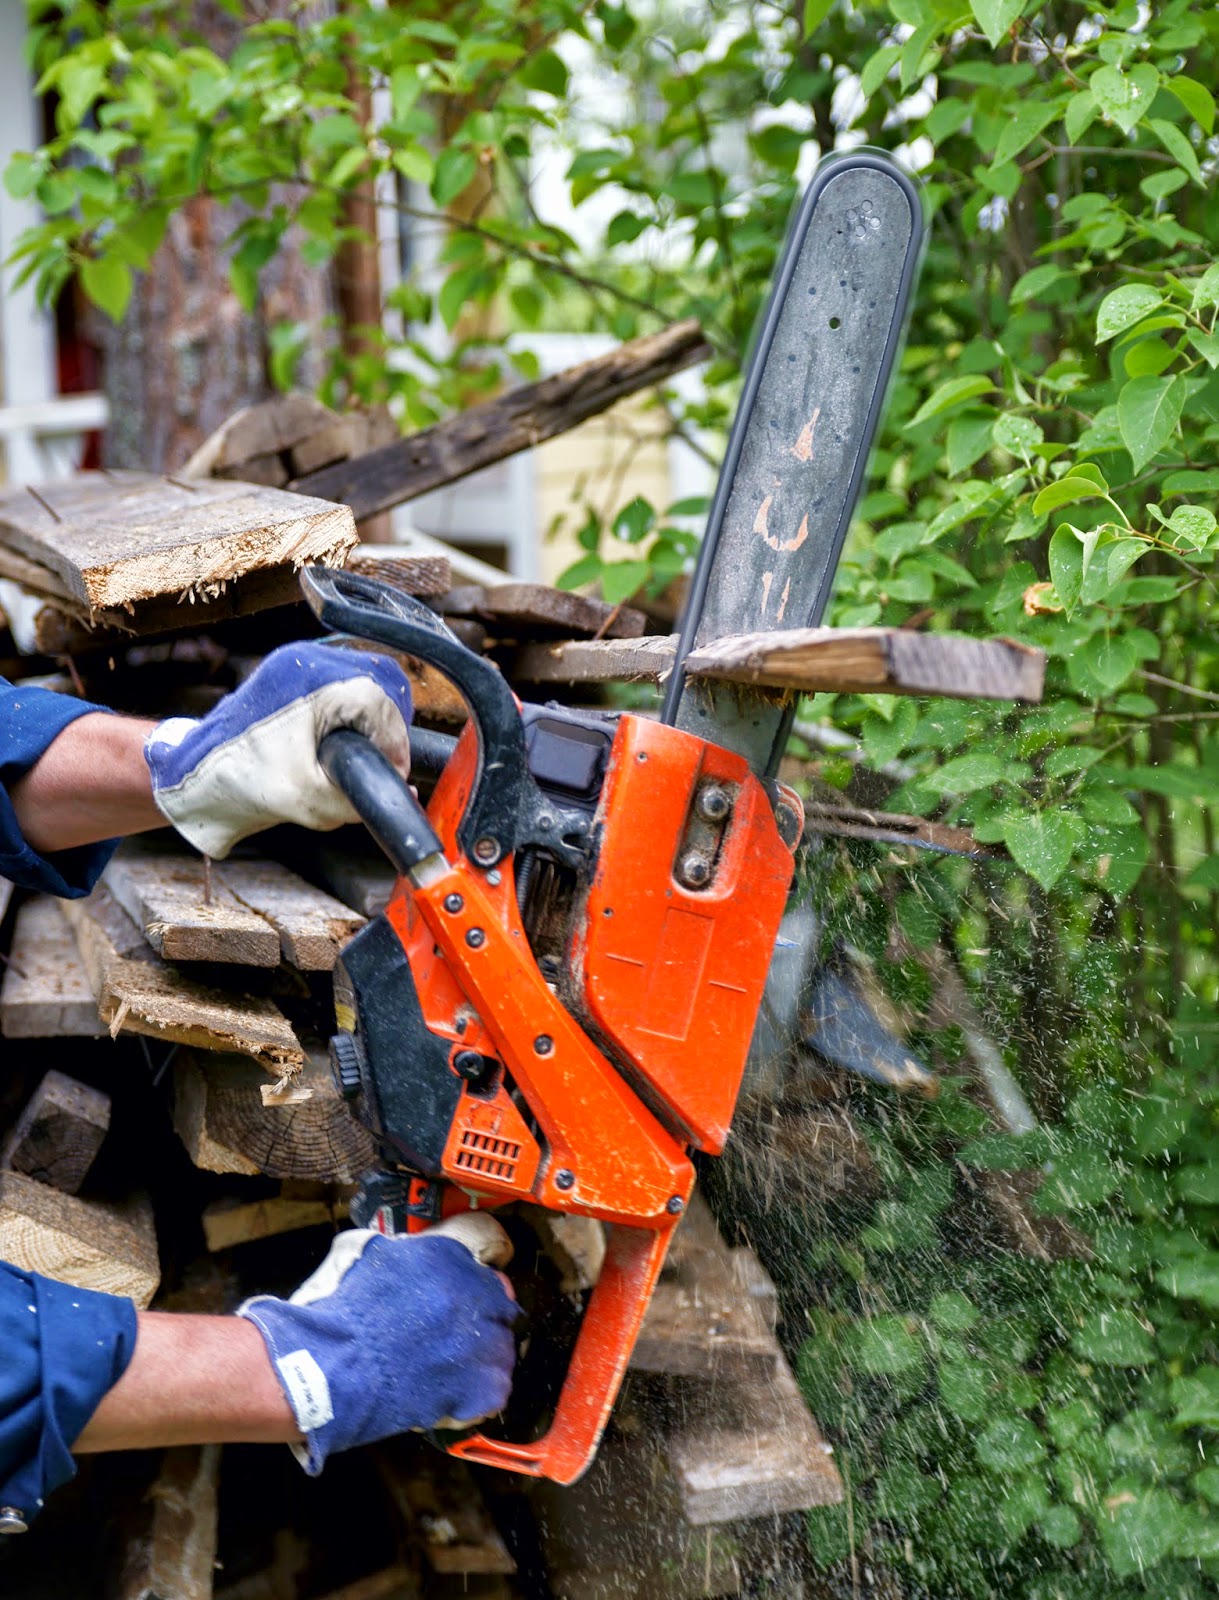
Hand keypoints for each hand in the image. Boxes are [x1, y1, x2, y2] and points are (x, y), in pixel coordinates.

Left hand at [144, 642, 412, 857]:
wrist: (192, 773)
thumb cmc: (240, 780)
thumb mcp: (310, 801)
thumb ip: (361, 798)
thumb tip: (403, 788)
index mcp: (314, 680)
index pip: (384, 703)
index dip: (394, 743)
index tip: (390, 773)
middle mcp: (309, 659)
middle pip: (381, 684)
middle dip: (386, 727)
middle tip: (376, 763)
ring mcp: (300, 661)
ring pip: (367, 681)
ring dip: (370, 719)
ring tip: (356, 755)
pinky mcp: (295, 672)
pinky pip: (345, 684)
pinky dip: (352, 713)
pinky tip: (337, 742)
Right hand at [237, 1214, 517, 1474]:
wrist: (333, 1366)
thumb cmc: (342, 1312)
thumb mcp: (363, 1251)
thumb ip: (397, 1248)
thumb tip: (402, 1251)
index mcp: (449, 1256)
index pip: (487, 1255)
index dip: (477, 1279)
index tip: (469, 1291)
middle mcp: (474, 1294)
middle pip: (500, 1305)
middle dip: (481, 1319)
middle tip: (455, 1337)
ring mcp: (482, 1342)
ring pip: (501, 1349)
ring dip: (481, 1358)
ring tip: (450, 1370)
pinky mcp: (481, 1387)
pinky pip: (494, 1391)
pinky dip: (476, 1398)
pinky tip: (450, 1397)